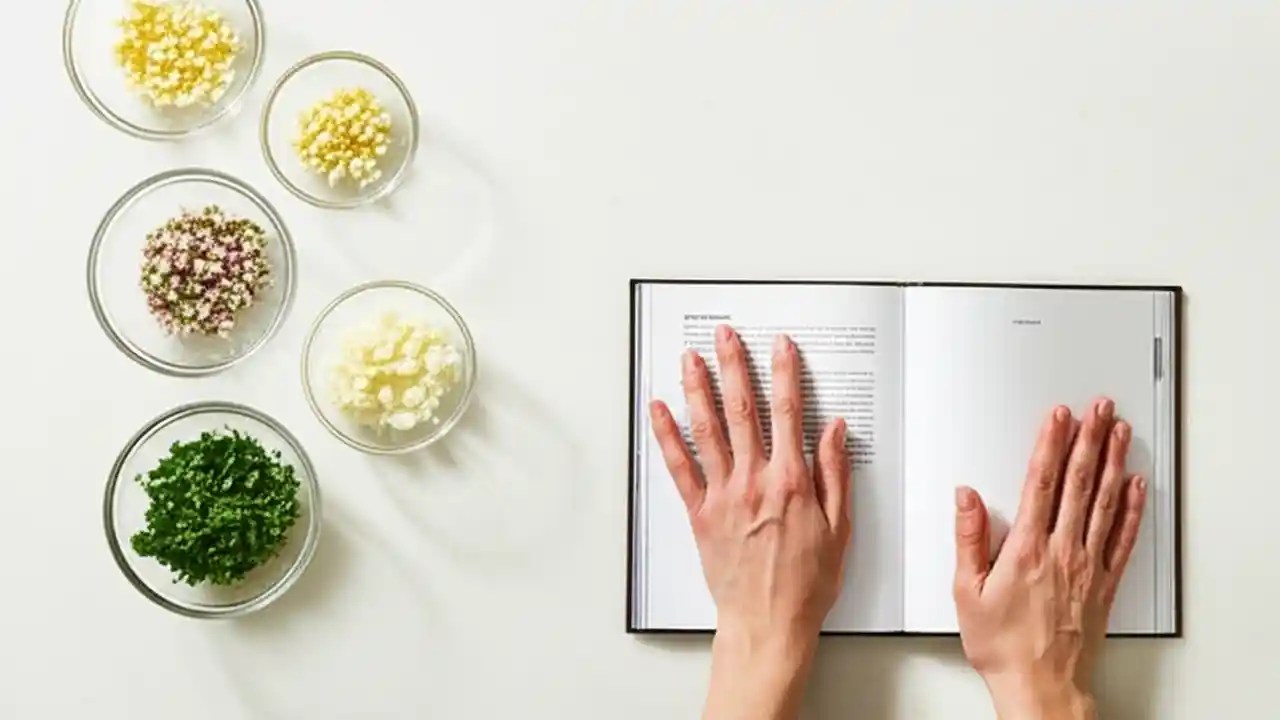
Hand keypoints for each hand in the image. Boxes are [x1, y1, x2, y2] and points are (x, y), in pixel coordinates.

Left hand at [649, 325, 850, 719]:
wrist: (767, 623)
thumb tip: (834, 431)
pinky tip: (659, 411)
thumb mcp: (839, 528)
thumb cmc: (805, 583)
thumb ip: (834, 474)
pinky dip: (668, 436)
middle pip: (742, 411)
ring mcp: (723, 495)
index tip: (780, 346)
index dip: (784, 374)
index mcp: (791, 482)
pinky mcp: (700, 514)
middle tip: (726, 336)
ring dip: (698, 389)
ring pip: (707, 431)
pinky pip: (680, 468)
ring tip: (690, 358)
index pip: (788, 413)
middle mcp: (754, 481)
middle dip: (734, 367)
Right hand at [954, 400, 1147, 719]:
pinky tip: (1136, 486)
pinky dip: (1131, 508)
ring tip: (1118, 432)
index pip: (1040, 483)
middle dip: (1088, 439)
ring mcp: (1089, 566)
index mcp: (1026, 549)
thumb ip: (969, 538)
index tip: (1057, 417)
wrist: (1040, 686)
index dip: (1049, 444)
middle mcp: (1062, 551)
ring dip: (1113, 462)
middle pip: (1078, 483)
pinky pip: (1122, 537)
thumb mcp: (967, 591)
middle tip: (1098, 409)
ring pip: (1104, 502)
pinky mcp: (1105, 584)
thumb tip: (967, 498)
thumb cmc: (1003, 646)